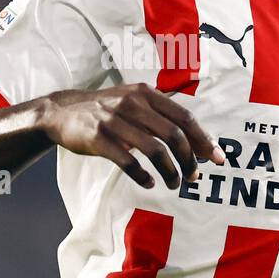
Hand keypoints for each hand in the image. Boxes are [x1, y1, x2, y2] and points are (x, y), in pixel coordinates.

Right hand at [39, 83, 224, 189]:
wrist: (61, 111)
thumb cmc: (105, 110)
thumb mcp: (133, 102)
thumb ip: (160, 116)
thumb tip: (194, 141)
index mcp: (146, 94)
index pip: (184, 117)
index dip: (203, 139)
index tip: (217, 158)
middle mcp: (133, 104)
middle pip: (174, 134)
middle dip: (190, 159)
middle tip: (194, 177)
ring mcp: (114, 120)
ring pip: (154, 149)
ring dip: (170, 171)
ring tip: (174, 183)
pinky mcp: (98, 138)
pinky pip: (127, 161)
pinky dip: (142, 175)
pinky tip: (150, 182)